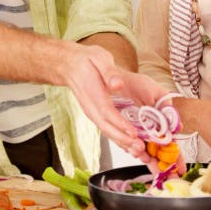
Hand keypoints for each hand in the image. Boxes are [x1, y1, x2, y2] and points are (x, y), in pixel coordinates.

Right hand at [59, 43, 148, 158]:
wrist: (69, 66)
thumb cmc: (86, 61)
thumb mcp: (98, 57)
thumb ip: (108, 71)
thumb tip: (117, 84)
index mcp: (93, 93)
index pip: (107, 111)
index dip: (120, 124)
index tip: (133, 132)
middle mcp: (91, 107)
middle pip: (107, 127)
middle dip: (124, 140)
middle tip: (141, 149)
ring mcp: (92, 112)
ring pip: (107, 131)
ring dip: (122, 143)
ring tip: (139, 152)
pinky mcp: (96, 114)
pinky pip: (107, 129)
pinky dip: (119, 139)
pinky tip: (130, 146)